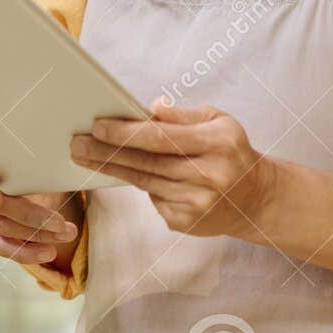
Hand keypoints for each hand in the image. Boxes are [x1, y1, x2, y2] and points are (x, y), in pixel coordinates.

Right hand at [0, 167, 81, 266]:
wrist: (32, 176)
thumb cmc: (36, 163)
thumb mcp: (38, 160)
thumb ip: (42, 165)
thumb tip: (64, 166)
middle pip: (0, 211)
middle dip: (33, 219)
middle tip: (61, 223)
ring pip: (5, 232)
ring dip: (38, 236)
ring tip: (67, 234)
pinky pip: (8, 248)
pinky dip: (29, 253)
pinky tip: (50, 252)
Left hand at [70, 99, 272, 238]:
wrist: (255, 198)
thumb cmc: (231, 151)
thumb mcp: (219, 121)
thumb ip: (183, 115)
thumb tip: (149, 110)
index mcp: (216, 144)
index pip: (161, 138)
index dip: (126, 133)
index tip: (97, 126)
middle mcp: (208, 176)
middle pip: (146, 163)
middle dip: (107, 152)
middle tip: (76, 143)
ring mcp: (197, 203)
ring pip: (144, 182)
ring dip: (112, 169)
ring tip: (84, 156)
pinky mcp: (187, 222)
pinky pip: (154, 199)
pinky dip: (143, 185)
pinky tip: (130, 174)